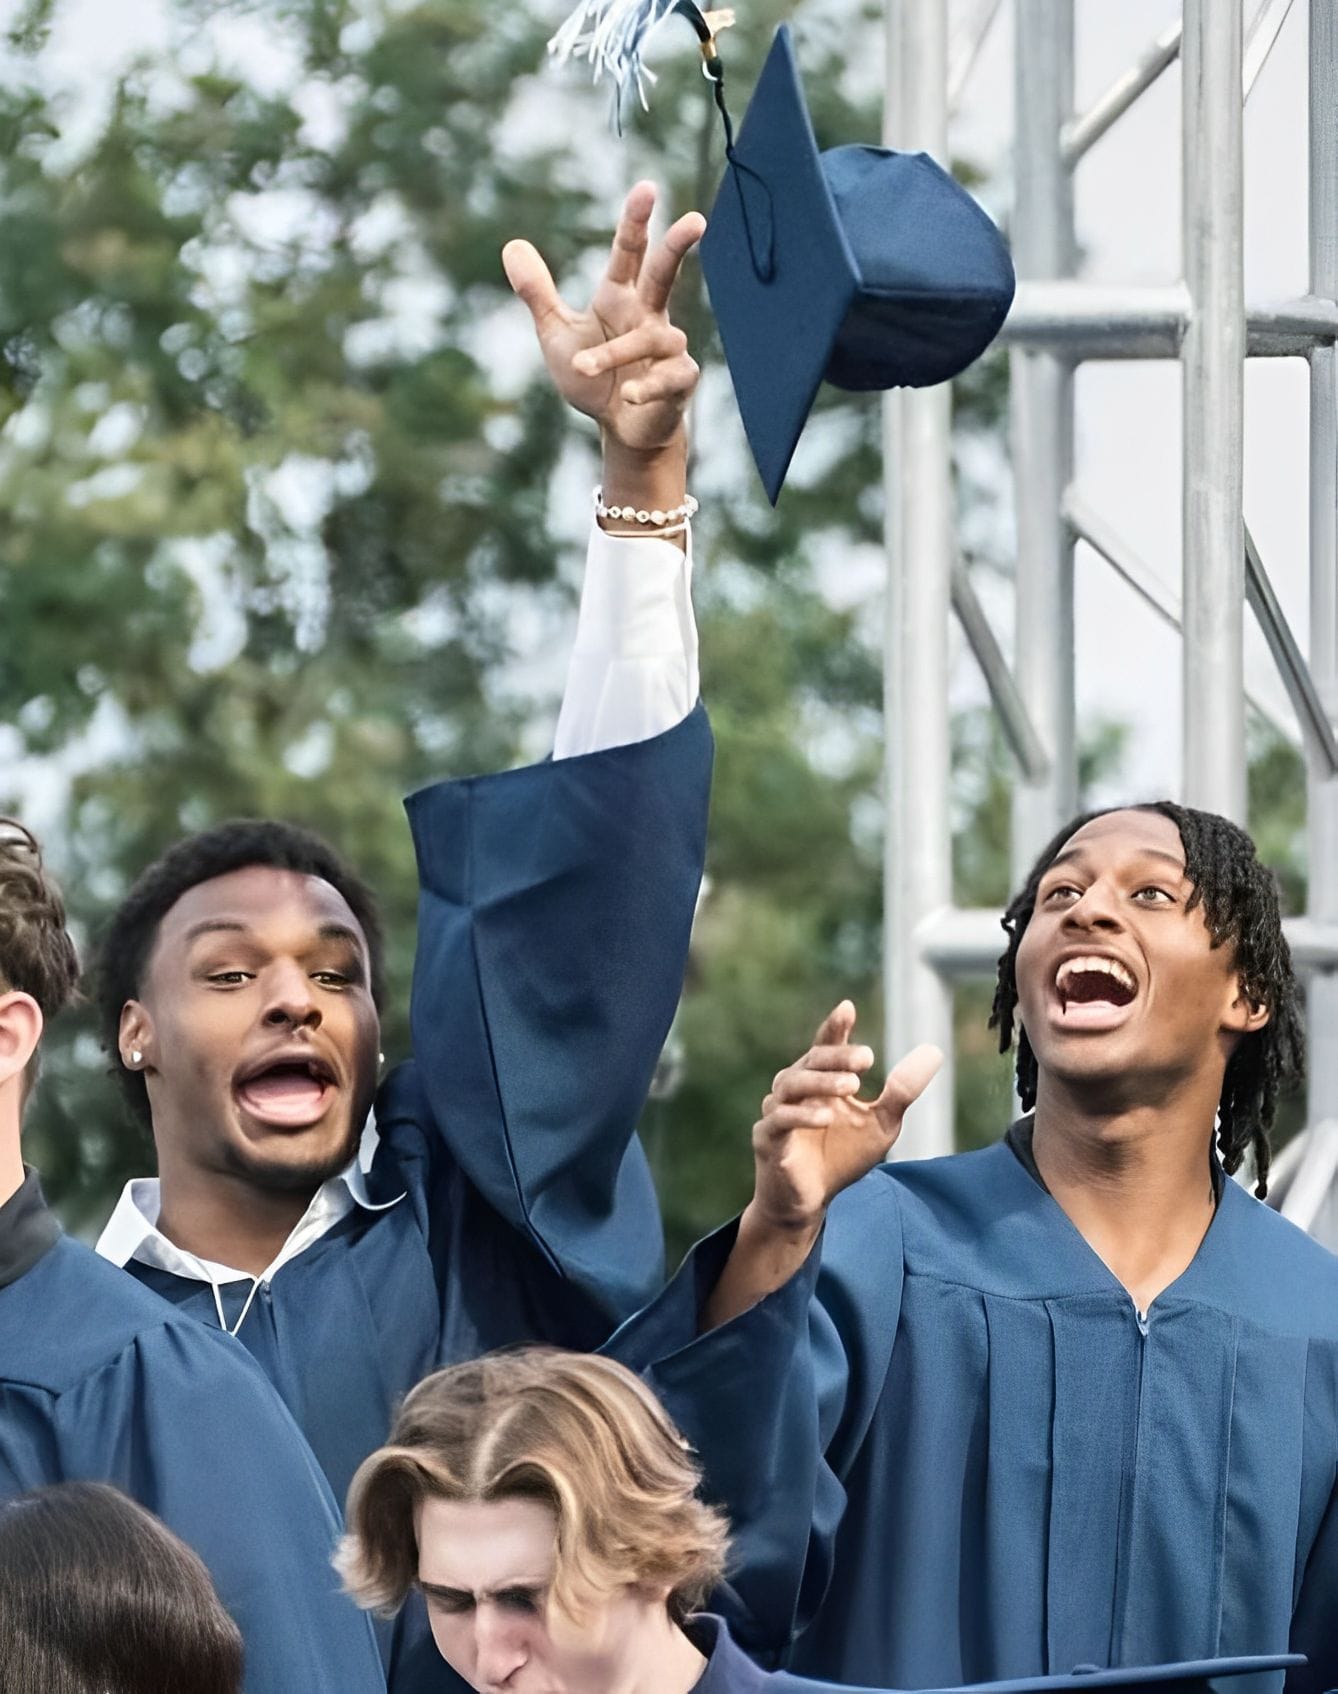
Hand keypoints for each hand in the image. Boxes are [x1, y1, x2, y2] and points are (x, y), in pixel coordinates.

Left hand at [501, 181, 703, 456]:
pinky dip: (647, 385)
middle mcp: (649, 315)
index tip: (647, 188)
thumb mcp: (556, 333)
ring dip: (615, 352)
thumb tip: (511, 244)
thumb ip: (538, 292)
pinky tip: (628, 395)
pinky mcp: (680, 381)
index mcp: (620, 298)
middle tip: (696, 220)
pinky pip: (669, 377)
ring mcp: (669, 348)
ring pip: (651, 336)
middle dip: (677, 247)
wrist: (619, 429)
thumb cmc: (592, 378)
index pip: (630, 252)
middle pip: (666, 273)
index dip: (637, 221)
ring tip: (582, 367)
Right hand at [749, 1002, 942, 1234]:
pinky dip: (802, 1115)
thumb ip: (901, 1091)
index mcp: (820, 1081)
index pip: (825, 1046)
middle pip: (810, 1061)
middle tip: (868, 1058)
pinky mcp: (767, 1138)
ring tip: (852, 1086)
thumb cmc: (842, 1157)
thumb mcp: (882, 1124)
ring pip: (791, 1085)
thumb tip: (934, 1052)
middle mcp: (794, 1089)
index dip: (834, 1027)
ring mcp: (777, 1112)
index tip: (848, 1008)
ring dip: (822, 1082)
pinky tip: (827, 1115)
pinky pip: (780, 1120)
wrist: (812, 1202)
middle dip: (838, 1056)